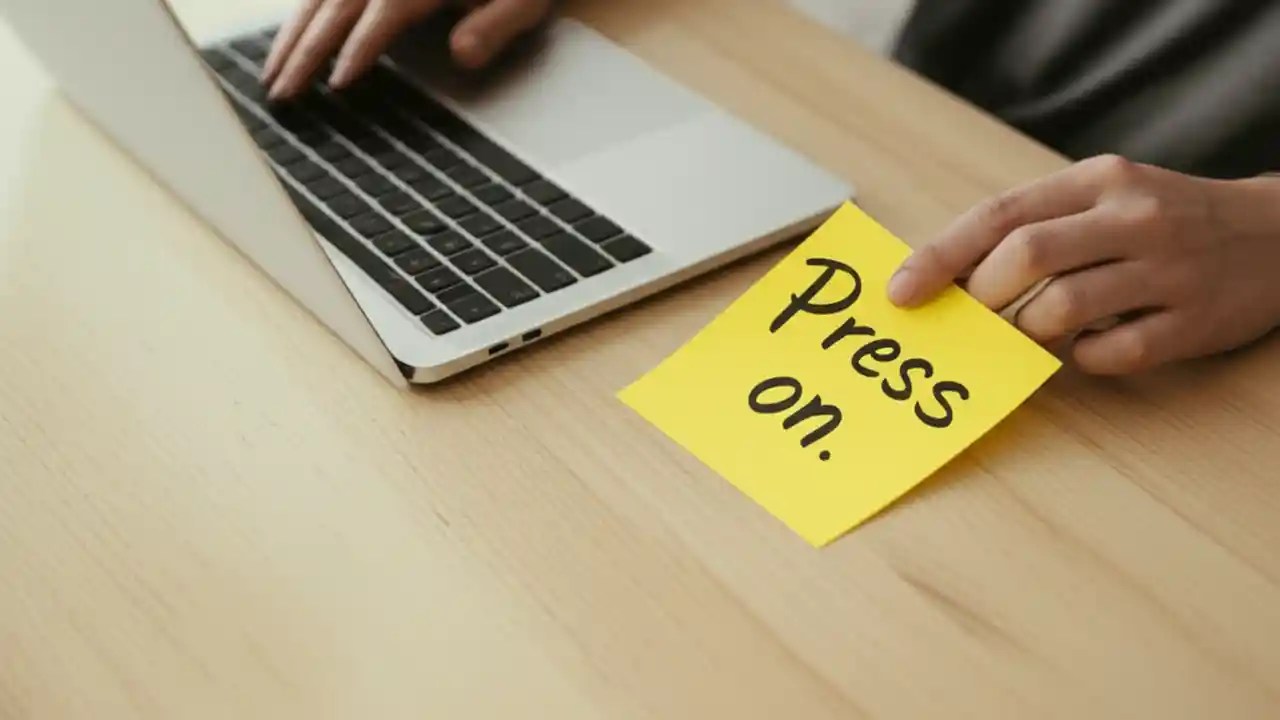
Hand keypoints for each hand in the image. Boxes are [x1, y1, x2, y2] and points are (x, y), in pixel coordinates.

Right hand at [262, 0, 554, 99]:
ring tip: (271, 76)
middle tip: (281, 95)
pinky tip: (288, 41)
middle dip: (305, 52)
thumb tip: (462, 56)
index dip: (357, 50)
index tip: (336, 85)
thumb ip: (495, 26)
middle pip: (334, 7)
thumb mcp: (525, 0)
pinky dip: (302, 14)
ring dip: (292, 36)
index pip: (379, 17)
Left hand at [886, 155, 1279, 374]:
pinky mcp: (1192, 323)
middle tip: (968, 320)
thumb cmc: (1162, 220)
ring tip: (1028, 333)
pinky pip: (1111, 355)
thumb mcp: (1103, 197)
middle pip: (1027, 255)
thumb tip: (948, 277)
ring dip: (1025, 332)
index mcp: (1099, 181)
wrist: (1278, 237)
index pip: (1001, 214)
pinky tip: (1086, 348)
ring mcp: (1167, 270)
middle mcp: (1133, 218)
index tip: (900, 292)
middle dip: (980, 297)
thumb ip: (1035, 225)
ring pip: (1062, 309)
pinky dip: (1081, 360)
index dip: (941, 256)